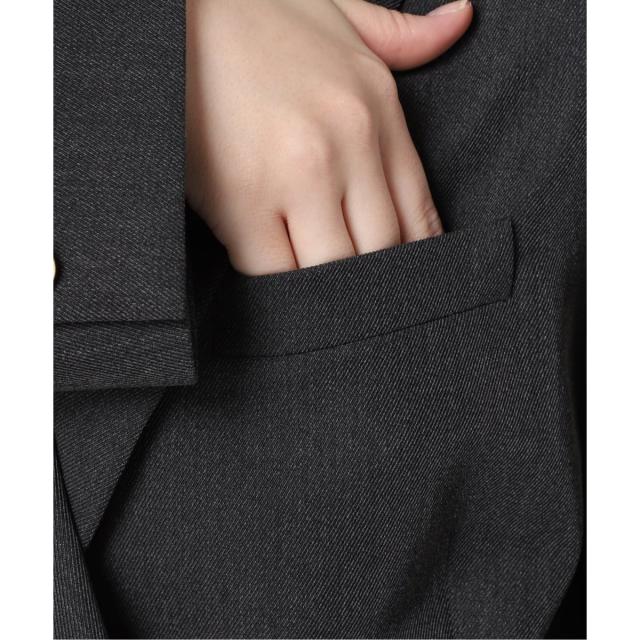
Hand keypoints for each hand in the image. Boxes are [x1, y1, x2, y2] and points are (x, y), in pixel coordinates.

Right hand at [186, 0, 471, 274]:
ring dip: (328, 288)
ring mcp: (295, 175)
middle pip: (381, 250)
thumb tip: (463, 18)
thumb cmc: (258, 16)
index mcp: (376, 111)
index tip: (407, 281)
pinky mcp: (241, 202)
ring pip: (334, 268)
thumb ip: (405, 35)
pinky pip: (275, 271)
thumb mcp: (341, 13)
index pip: (419, 213)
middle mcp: (345, 146)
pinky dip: (279, 285)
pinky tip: (276, 277)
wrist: (174, 8)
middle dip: (373, 281)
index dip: (417, 259)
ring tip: (322, 298)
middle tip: (363, 297)